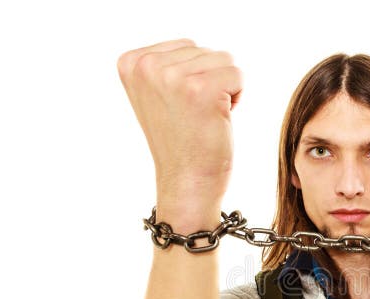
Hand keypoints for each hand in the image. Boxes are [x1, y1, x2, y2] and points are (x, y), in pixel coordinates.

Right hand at [117, 38, 242, 208]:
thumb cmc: (181, 141)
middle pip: (206, 51)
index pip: (188, 46)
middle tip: (194, 116)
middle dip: (211, 82)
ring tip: (204, 117)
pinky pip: (238, 75)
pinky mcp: (200, 89)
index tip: (180, 106)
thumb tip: (194, 47)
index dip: (195, 76)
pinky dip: (237, 98)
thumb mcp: (159, 93)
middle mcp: (146, 65)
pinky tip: (217, 120)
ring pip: (225, 61)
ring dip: (224, 90)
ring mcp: (171, 76)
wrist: (187, 181)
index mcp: (131, 62)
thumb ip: (167, 64)